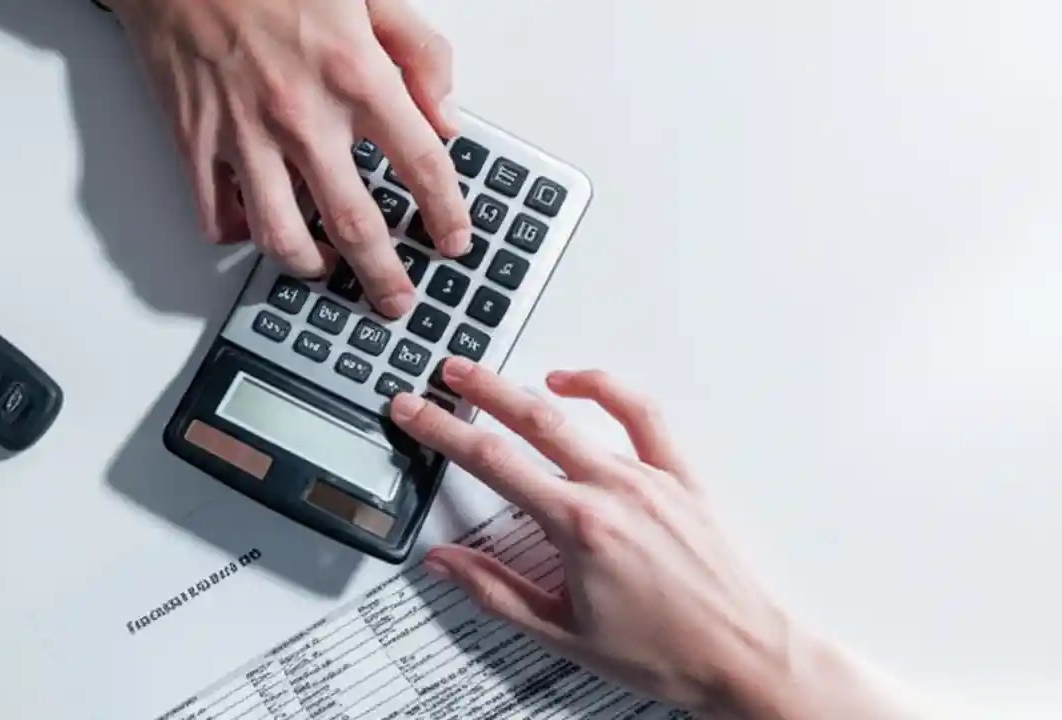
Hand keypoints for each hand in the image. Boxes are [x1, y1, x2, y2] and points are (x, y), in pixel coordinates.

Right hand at [109, 0, 471, 317]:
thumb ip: (421, 54)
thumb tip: (445, 118)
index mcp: (354, 73)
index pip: (420, 163)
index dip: (446, 212)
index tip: (454, 241)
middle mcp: (302, 114)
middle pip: (355, 222)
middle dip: (383, 275)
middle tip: (396, 300)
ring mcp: (244, 134)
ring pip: (281, 235)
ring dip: (310, 266)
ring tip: (326, 269)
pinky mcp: (195, 141)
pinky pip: (217, 215)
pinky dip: (240, 234)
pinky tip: (259, 226)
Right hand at [390, 358, 920, 718]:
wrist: (743, 657)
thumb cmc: (666, 653)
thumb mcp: (563, 635)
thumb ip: (495, 592)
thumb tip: (445, 563)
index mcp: (578, 527)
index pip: (491, 462)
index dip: (442, 431)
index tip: (414, 411)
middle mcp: (612, 490)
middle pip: (530, 421)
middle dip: (479, 392)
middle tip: (445, 374)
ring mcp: (648, 478)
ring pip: (577, 416)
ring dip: (528, 390)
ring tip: (496, 378)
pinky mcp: (680, 477)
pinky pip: (642, 416)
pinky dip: (606, 389)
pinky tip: (576, 381)